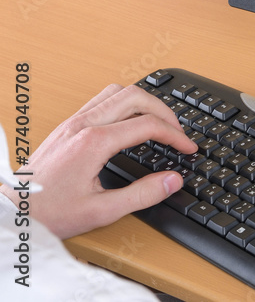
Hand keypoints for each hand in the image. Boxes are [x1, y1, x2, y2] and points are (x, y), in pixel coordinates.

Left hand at [1, 83, 196, 238]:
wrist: (13, 210)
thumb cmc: (49, 212)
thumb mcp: (101, 211)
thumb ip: (142, 195)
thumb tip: (173, 180)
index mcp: (94, 142)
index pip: (148, 125)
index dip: (175, 136)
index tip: (188, 149)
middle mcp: (84, 124)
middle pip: (137, 97)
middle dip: (165, 112)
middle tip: (178, 133)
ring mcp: (74, 121)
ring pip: (118, 91)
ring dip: (145, 102)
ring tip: (159, 122)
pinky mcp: (68, 125)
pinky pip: (103, 99)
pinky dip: (125, 103)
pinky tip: (131, 122)